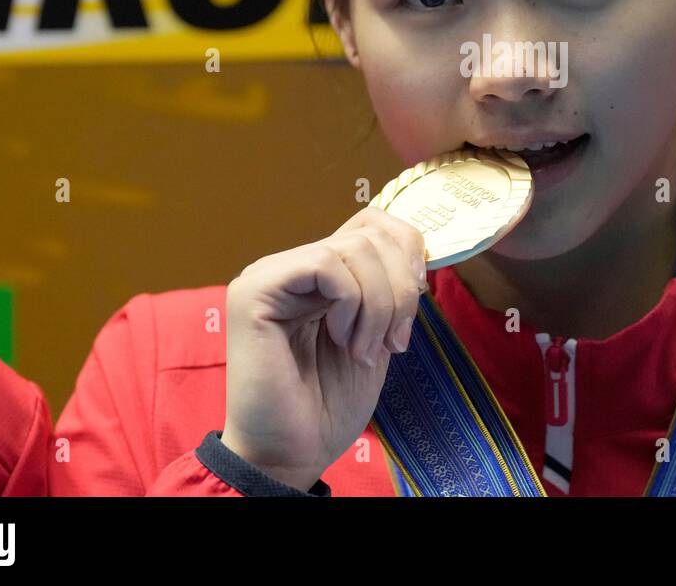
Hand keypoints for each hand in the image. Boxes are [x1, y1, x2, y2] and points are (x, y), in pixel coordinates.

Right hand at [219, 205, 426, 489]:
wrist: (292, 452)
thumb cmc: (328, 402)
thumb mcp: (376, 333)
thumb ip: (388, 289)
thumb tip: (419, 252)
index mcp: (319, 274)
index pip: (373, 223)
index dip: (408, 253)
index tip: (416, 303)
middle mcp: (292, 266)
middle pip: (371, 234)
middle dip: (401, 290)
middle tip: (393, 342)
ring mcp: (269, 274)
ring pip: (354, 248)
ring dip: (379, 305)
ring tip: (364, 351)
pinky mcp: (255, 291)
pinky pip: (326, 266)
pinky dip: (352, 304)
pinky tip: (344, 341)